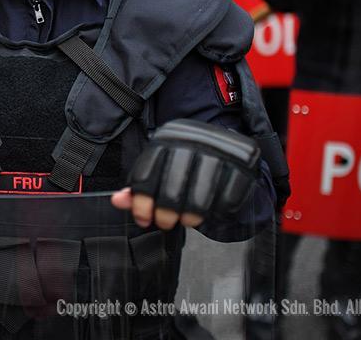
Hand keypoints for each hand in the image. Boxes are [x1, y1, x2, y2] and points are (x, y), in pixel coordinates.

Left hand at [111, 119, 259, 229]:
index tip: (143, 219)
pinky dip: (217, 213)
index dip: (141, 204)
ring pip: (199, 200)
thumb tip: (117, 201)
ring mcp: (219, 149)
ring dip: (190, 218)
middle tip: (166, 223)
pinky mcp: (242, 162)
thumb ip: (140, 186)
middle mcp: (191, 139)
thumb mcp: (161, 169)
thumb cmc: (188, 164)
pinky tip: (211, 210)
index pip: (145, 175)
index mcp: (166, 137)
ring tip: (187, 220)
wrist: (228, 148)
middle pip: (171, 191)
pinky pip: (226, 201)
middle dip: (165, 215)